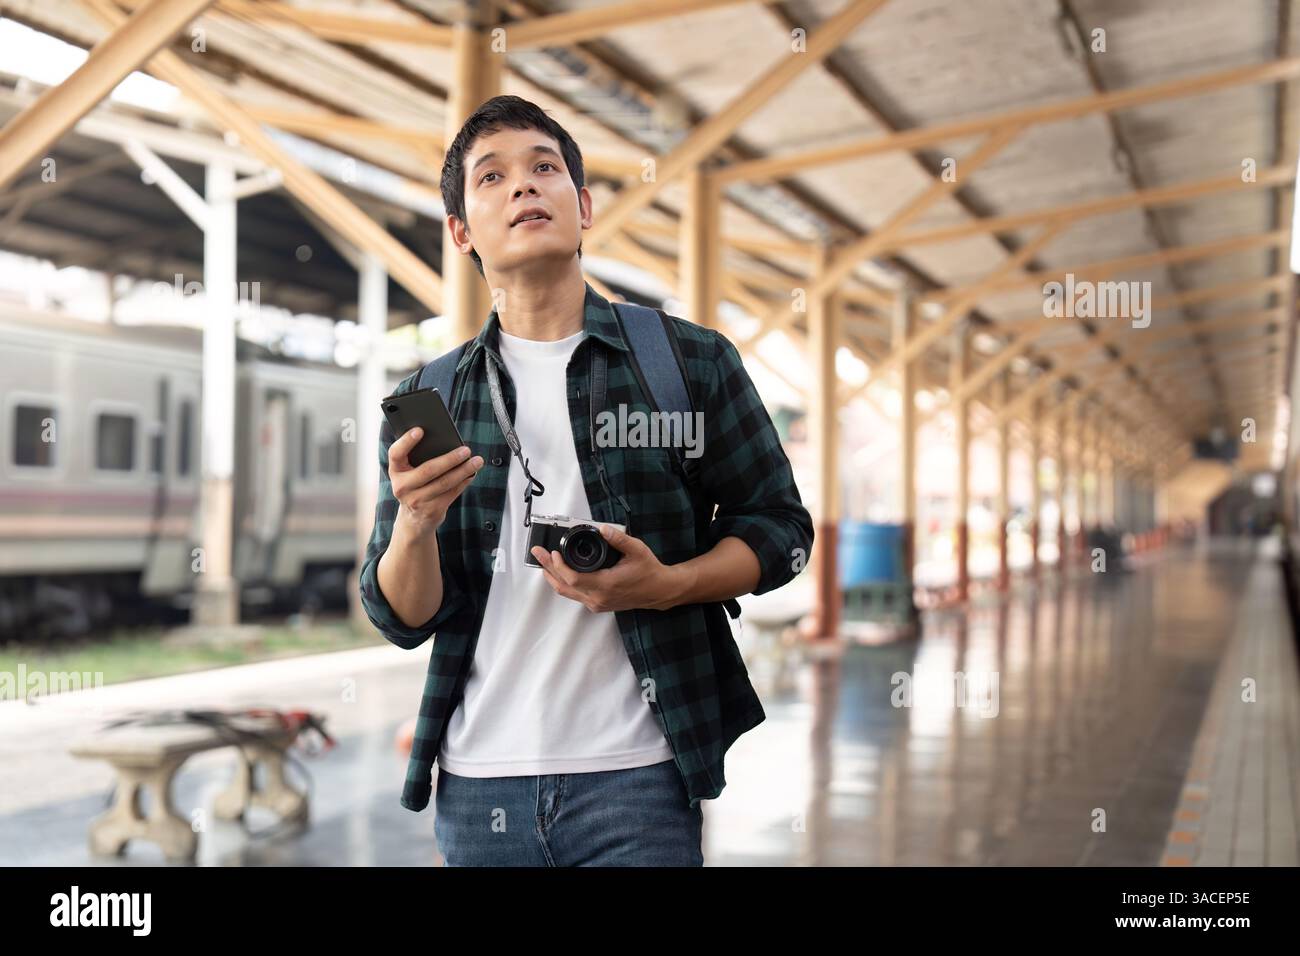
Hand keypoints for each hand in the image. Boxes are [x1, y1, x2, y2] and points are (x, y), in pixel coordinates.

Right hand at [389, 427, 482, 534]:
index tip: (420, 430)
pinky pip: (451, 493)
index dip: (406, 441)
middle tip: (466, 449)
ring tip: (477, 461)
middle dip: (450, 459)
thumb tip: (446, 440)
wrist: (413, 518)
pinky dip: (464, 482)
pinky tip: (472, 473)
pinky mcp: (432, 510)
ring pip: (444, 483)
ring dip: (463, 471)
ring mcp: (416, 500)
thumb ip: (419, 457)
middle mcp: (402, 487)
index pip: (396, 453)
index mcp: (395, 471)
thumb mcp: (409, 472)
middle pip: (428, 470)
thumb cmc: (415, 484)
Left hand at [531, 524, 692, 612]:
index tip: (553, 552)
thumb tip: (602, 528)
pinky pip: (575, 595)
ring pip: (567, 593)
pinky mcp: (598, 605)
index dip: (558, 566)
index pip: (572, 578)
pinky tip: (560, 572)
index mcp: (606, 585)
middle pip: (563, 586)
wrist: (659, 591)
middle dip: (548, 569)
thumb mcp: (636, 550)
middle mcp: (598, 598)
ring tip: (544, 562)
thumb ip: (618, 538)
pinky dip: (564, 583)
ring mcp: (597, 603)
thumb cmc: (649, 571)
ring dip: (553, 577)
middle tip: (538, 553)